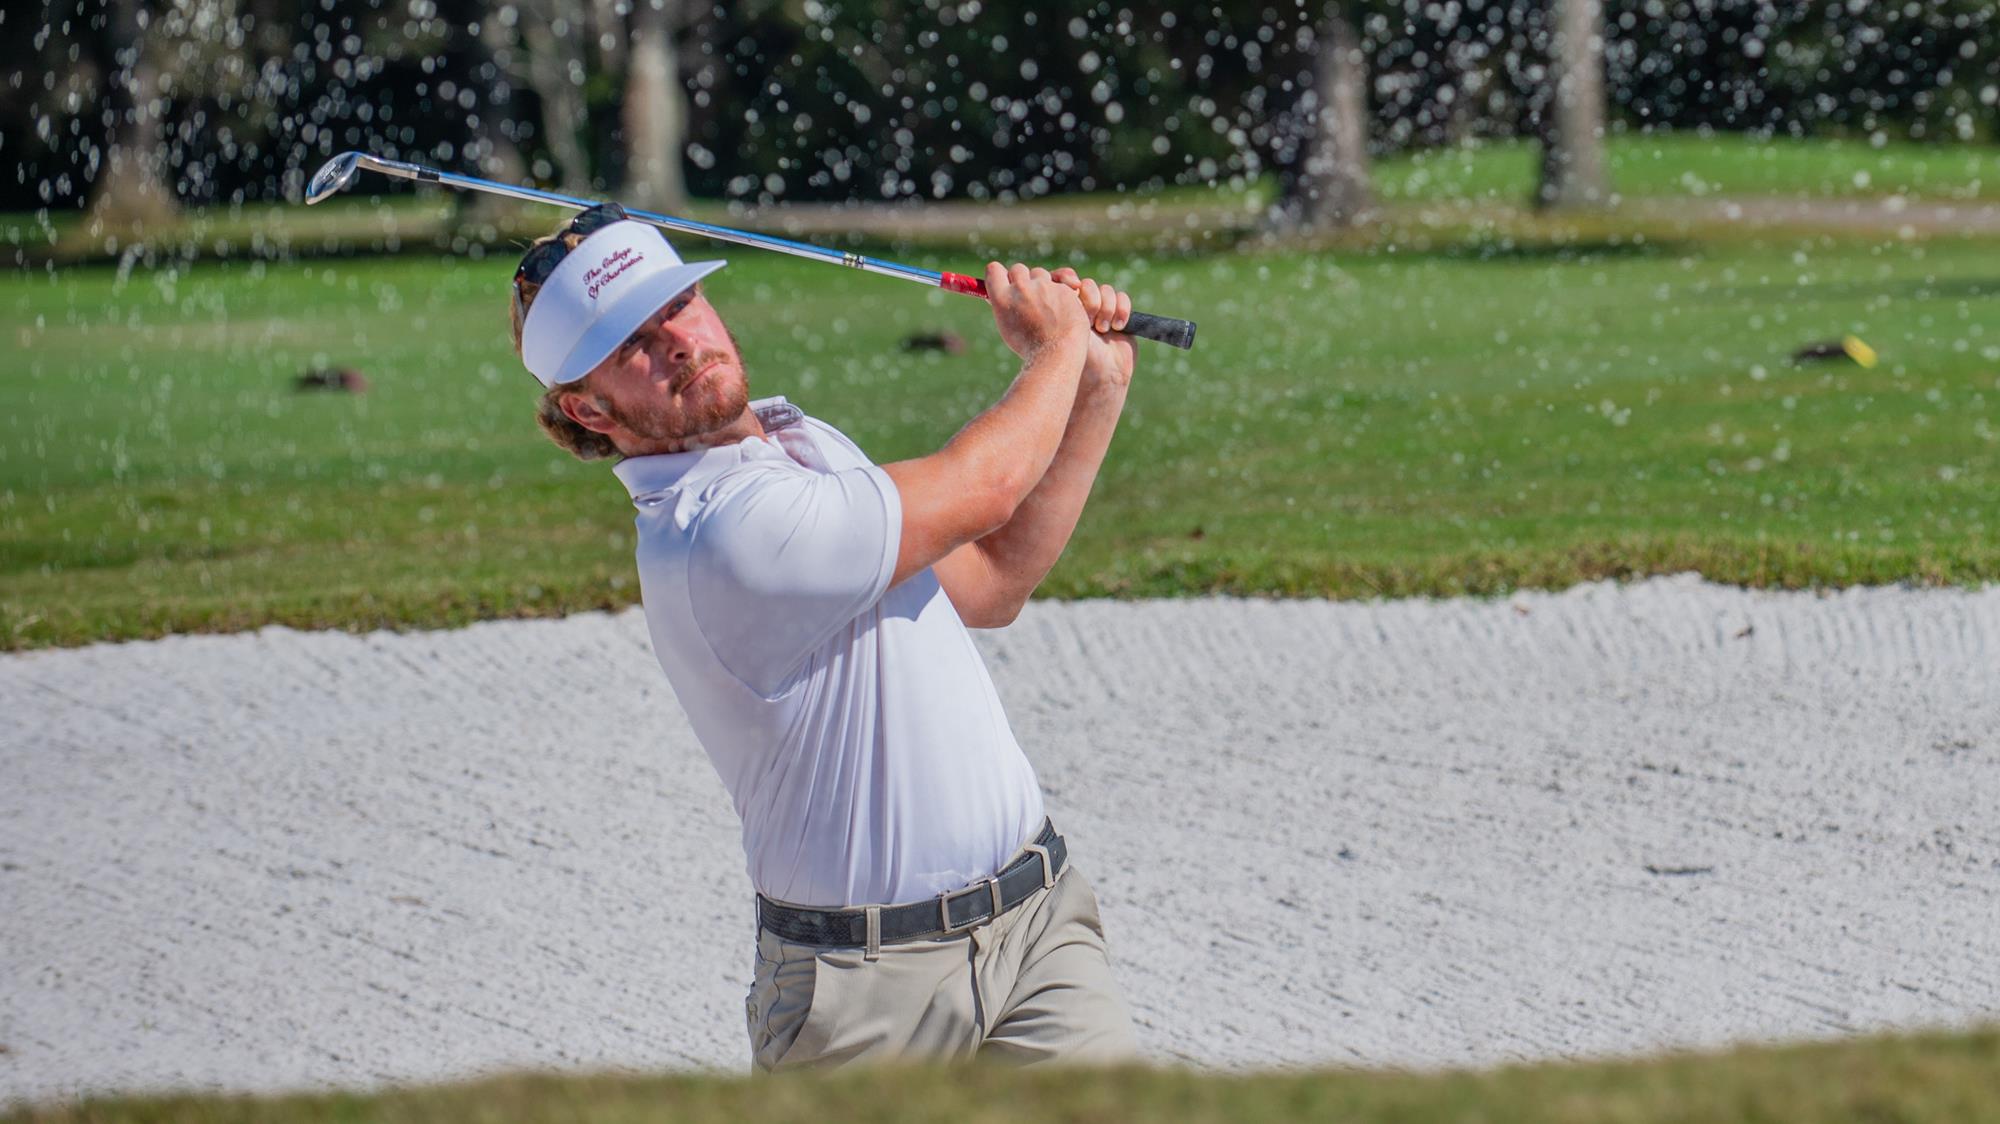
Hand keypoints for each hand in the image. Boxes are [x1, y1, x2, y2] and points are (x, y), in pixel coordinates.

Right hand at [985, 261, 1088, 361]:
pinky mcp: (1063, 289)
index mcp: (1002, 298)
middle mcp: (1021, 288)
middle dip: (1024, 280)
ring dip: (1043, 286)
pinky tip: (1063, 312)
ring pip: (1041, 275)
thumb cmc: (1031, 347)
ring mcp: (1044, 287)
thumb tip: (993, 293)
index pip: (994, 269)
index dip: (1000, 274)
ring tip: (1048, 311)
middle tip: (1029, 297)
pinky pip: (1060, 284)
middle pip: (1018, 269)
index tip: (1006, 282)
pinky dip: (1061, 295)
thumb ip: (1004, 306)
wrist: (1057, 356)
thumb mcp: (1009, 327)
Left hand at [1052, 267, 1136, 388]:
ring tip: (1103, 329)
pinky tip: (1118, 326)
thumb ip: (1063, 304)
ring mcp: (1101, 312)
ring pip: (1106, 290)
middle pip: (1087, 284)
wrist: (1101, 376)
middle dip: (1090, 300)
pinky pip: (1122, 298)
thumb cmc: (1077, 357)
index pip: (1063, 280)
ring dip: (1107, 308)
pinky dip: (1122, 309)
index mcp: (1062, 309)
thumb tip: (1068, 281)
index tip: (1071, 286)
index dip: (1067, 278)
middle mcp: (1081, 308)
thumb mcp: (1064, 328)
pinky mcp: (1120, 315)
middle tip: (1089, 321)